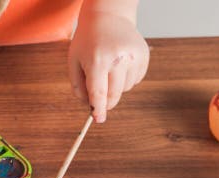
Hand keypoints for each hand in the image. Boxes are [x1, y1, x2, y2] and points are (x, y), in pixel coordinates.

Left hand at [68, 8, 148, 122]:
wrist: (108, 17)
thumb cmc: (87, 41)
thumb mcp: (74, 62)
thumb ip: (79, 87)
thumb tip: (91, 107)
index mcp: (97, 60)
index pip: (99, 92)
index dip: (99, 109)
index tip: (98, 120)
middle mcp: (118, 58)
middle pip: (114, 95)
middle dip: (106, 102)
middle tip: (100, 102)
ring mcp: (134, 57)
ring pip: (125, 89)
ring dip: (116, 87)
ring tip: (108, 69)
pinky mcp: (144, 56)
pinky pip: (135, 80)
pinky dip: (126, 79)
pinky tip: (119, 65)